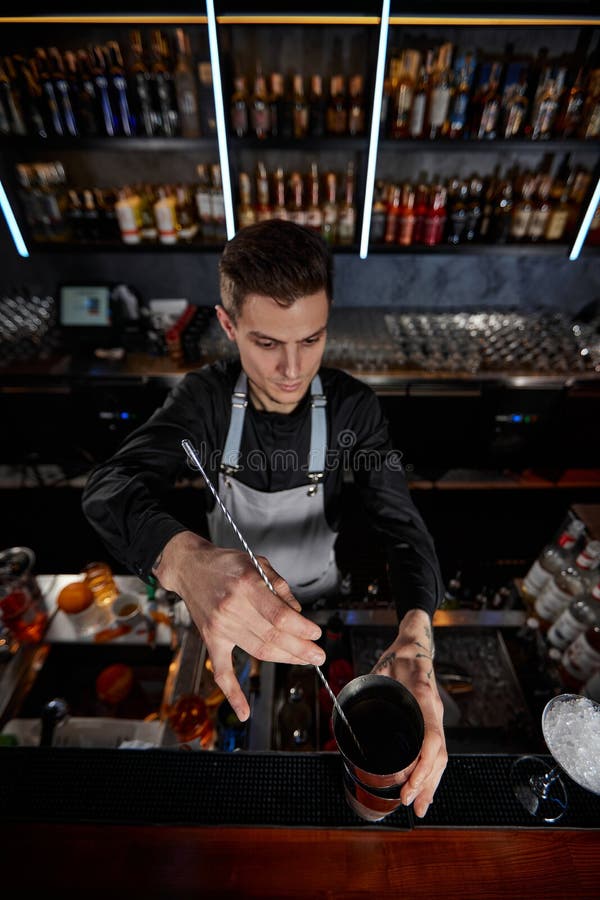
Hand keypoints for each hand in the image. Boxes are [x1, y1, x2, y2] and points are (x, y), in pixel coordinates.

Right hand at [154, 531, 324, 720]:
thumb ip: (279, 587)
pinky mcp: (212, 639)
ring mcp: (220, 627)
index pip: (279, 615)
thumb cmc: (226, 563)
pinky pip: (221, 671)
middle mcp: (232, 608)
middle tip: (318, 655)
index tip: (315, 633)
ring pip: (258, 651)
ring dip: (285, 659)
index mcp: (246, 585)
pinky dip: (233, 693)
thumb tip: (297, 613)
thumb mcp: (257, 563)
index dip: (301, 628)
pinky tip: (244, 711)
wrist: (190, 567)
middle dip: (301, 648)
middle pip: (272, 636)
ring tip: (305, 661)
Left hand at [371, 608, 446, 817]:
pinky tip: (424, 788)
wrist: (415, 646)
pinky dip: (432, 773)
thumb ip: (365, 686)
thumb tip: (339, 706)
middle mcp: (434, 711)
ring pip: (440, 756)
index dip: (422, 763)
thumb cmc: (398, 657)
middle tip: (409, 802)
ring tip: (420, 806)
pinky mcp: (432, 722)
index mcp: (423, 698)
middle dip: (425, 782)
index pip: (431, 737)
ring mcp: (435, 718)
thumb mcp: (380, 668)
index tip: (409, 781)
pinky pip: (436, 751)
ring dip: (431, 783)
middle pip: (438, 754)